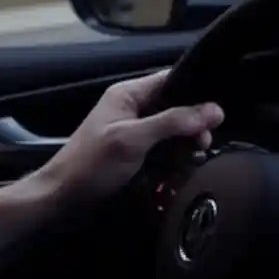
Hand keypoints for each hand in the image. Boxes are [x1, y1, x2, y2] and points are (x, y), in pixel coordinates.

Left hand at [34, 70, 223, 209]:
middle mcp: (133, 108)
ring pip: (174, 128)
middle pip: (177, 106)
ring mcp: (135, 130)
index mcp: (128, 94)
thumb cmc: (92, 164)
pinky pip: (166, 147)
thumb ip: (173, 122)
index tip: (217, 114)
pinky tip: (183, 166)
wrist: (62, 198)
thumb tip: (215, 110)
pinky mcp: (137, 152)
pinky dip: (177, 155)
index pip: (171, 80)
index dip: (196, 92)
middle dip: (194, 123)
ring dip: (187, 142)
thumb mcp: (134, 139)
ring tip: (194, 157)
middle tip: (204, 144)